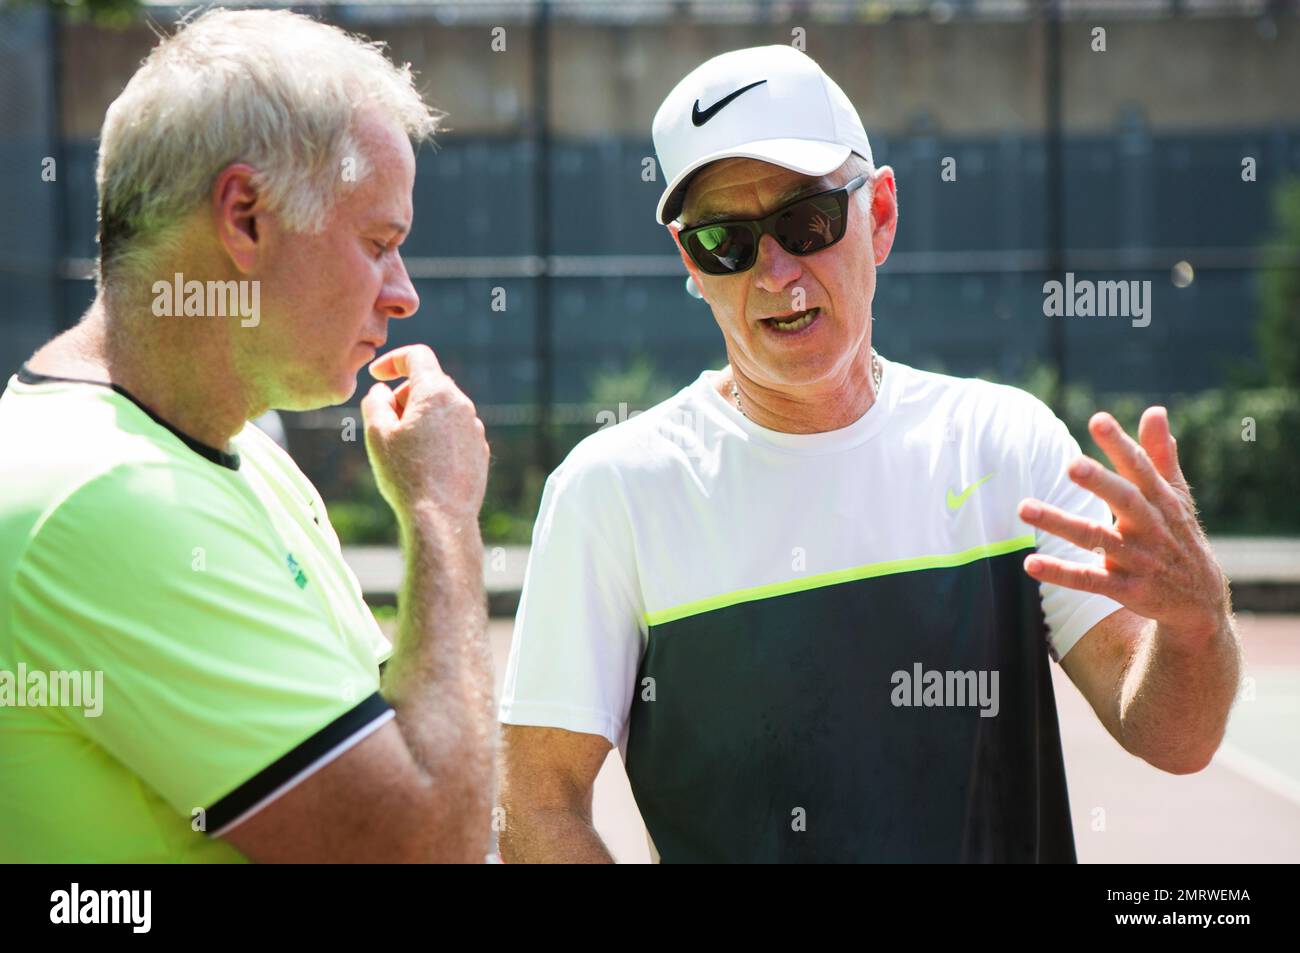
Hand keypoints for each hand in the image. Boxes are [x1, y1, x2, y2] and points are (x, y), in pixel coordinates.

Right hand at [361, 344, 488, 526]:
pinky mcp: (479, 450)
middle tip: (387, 421)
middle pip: (430, 383)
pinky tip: (423, 463)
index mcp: (436, 392)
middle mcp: (462, 404)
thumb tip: (383, 391)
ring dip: (421, 416)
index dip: (393, 360)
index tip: (377, 376)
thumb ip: (376, 400)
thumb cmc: (405, 474)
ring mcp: (475, 428)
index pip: (417, 356)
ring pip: (443, 409)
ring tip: (404, 447)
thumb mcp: (377, 433)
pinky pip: (455, 431)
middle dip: (405, 394)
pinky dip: (437, 435)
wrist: (440, 517)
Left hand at [1017, 407, 1228, 642]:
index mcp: (1162, 501)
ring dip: (1060, 524)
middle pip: (1125, 500)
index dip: (1120, 444)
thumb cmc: (1179, 537)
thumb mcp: (1177, 497)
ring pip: (1096, 539)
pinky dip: (1061, 573)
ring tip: (1023, 507)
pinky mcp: (1126, 590)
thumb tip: (1155, 410)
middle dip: (1100, 482)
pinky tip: (1030, 564)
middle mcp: (1151, 528)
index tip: (1098, 419)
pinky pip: (1089, 581)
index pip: (1140, 468)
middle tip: (1070, 464)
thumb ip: (1160, 455)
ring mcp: (1138, 560)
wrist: (1201, 602)